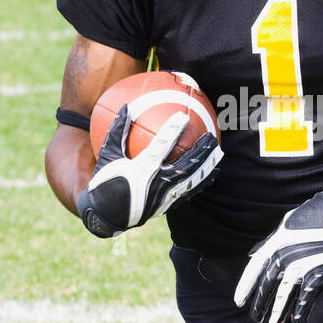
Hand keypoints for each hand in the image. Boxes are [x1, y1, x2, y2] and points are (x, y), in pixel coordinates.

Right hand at [77, 104, 222, 237]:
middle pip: (184, 166)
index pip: (160, 146)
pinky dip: (201, 183)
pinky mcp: (166, 206)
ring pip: (190, 181)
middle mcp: (155, 184)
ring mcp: (163, 197)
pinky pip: (188, 193)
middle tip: (211, 136)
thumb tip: (126, 106)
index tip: (183, 117)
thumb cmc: (104, 181)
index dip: (172, 131)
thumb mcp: (107, 155)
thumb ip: (117, 131)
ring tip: (218, 153)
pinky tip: (212, 174)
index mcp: (140, 169)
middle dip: (200, 151)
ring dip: (206, 166)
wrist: (104, 216)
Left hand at [233, 179, 322, 322]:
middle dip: (260, 304)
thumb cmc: (311, 216)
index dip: (245, 287)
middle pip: (267, 286)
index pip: (253, 270)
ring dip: (278, 312)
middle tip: (255, 317)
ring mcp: (300, 266)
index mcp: (273, 244)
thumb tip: (254, 253)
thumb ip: (269, 242)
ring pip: (284, 295)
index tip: (239, 301)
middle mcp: (283, 257)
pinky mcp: (318, 273)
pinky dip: (301, 312)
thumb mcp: (284, 225)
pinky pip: (306, 298)